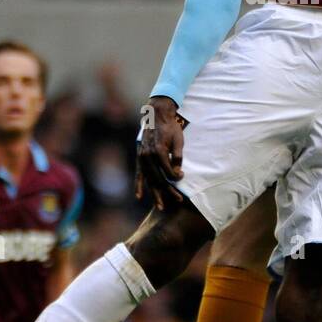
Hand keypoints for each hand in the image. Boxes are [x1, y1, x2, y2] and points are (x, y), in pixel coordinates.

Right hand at [135, 96, 185, 210]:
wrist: (156, 116)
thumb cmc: (170, 127)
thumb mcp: (179, 140)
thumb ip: (178, 157)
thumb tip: (178, 173)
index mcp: (159, 151)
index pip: (168, 171)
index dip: (176, 177)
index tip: (182, 177)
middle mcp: (148, 156)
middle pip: (158, 178)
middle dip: (168, 191)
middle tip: (178, 200)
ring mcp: (142, 157)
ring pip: (149, 179)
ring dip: (155, 193)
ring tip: (161, 205)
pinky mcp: (140, 157)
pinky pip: (139, 174)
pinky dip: (139, 185)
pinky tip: (138, 196)